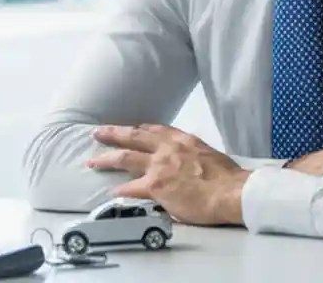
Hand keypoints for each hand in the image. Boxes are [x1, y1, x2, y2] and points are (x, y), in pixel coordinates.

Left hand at [85, 124, 249, 226]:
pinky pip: (131, 187)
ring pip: (125, 158)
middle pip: (133, 136)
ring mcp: (159, 166)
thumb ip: (193, 155)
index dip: (139, 130)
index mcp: (183, 139)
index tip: (131, 129)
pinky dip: (120, 190)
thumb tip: (190, 163)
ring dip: (106, 159)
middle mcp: (167, 148)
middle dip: (113, 133)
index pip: (155, 129)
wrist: (230, 192)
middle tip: (98, 132)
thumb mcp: (209, 154)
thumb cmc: (226, 177)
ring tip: (93, 161)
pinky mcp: (155, 186)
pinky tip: (112, 192)